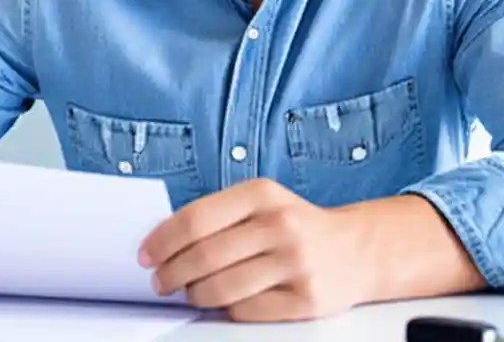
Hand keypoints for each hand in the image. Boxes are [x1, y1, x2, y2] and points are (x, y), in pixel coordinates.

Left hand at [139, 178, 364, 321]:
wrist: (358, 249)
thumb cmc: (295, 225)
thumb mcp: (262, 202)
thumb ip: (219, 216)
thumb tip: (163, 244)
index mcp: (262, 193)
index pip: (194, 219)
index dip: (162, 241)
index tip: (145, 255)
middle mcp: (280, 225)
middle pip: (203, 257)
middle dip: (171, 274)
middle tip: (160, 281)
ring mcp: (296, 263)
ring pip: (221, 288)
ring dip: (194, 295)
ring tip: (188, 293)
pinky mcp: (306, 299)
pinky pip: (246, 311)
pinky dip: (226, 309)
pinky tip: (223, 302)